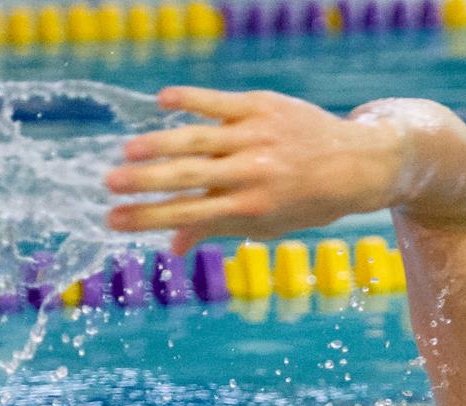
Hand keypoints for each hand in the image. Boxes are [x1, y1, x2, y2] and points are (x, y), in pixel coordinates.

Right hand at [105, 86, 404, 254]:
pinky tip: (162, 100)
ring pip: (198, 139)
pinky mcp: (262, 106)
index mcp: (252, 208)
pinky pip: (220, 101)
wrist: (358, 163)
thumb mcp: (268, 225)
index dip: (148, 218)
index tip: (113, 220)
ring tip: (126, 152)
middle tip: (107, 185)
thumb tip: (170, 247)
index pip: (189, 214)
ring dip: (159, 144)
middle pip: (188, 176)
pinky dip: (191, 99)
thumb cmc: (307, 200)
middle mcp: (253, 172)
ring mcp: (257, 136)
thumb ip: (217, 229)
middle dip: (144, 183)